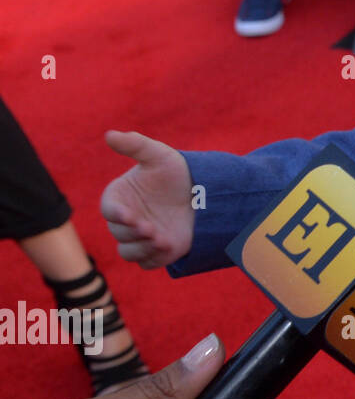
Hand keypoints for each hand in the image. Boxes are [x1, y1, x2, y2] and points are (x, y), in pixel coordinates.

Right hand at [101, 129, 195, 269]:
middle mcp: (125, 220)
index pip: (109, 210)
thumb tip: (109, 135)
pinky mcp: (155, 252)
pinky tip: (168, 249)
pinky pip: (147, 263)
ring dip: (141, 249)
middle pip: (119, 234)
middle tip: (150, 228)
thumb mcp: (158, 155)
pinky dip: (154, 259)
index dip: (117, 215)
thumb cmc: (175, 172)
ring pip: (129, 252)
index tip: (129, 215)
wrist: (201, 193)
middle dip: (133, 233)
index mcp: (118, 198)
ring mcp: (139, 238)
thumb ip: (135, 145)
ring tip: (161, 240)